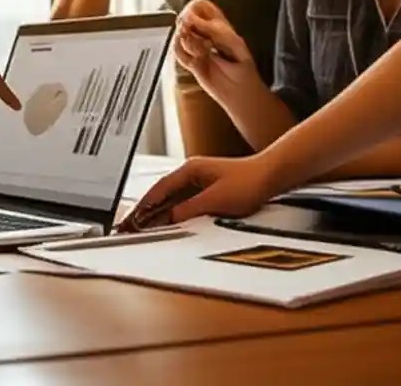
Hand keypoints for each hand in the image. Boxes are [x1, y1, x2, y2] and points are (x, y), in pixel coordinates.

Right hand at [121, 154, 284, 226]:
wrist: (272, 176)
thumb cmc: (249, 181)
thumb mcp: (215, 200)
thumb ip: (189, 210)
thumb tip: (169, 220)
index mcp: (190, 170)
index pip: (160, 189)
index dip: (145, 206)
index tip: (132, 220)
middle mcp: (192, 175)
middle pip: (162, 196)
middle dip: (145, 212)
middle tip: (129, 228)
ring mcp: (199, 183)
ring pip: (172, 201)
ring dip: (157, 216)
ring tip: (141, 230)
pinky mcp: (208, 192)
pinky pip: (184, 206)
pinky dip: (173, 216)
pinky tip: (166, 227)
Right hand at [174, 0, 259, 104]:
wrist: (240, 91)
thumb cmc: (242, 66)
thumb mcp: (232, 42)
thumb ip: (211, 29)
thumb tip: (190, 17)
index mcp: (218, 24)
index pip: (199, 6)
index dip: (192, 9)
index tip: (191, 18)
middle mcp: (205, 34)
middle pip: (184, 18)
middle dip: (186, 26)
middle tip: (193, 35)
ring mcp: (196, 47)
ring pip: (179, 36)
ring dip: (189, 44)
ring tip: (203, 52)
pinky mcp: (191, 61)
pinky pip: (178, 53)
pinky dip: (185, 55)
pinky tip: (197, 60)